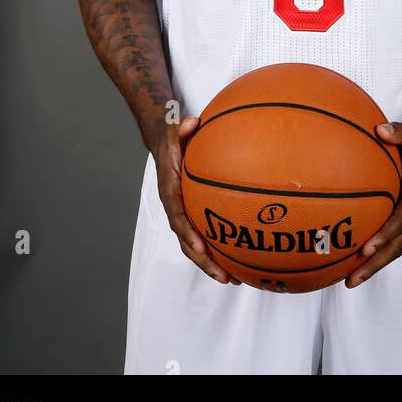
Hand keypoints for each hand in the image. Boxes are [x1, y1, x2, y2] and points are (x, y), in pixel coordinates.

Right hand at [152, 115, 240, 285]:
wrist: (161, 140)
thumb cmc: (171, 136)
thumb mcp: (174, 128)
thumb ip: (181, 127)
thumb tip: (190, 123)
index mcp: (170, 192)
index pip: (178, 219)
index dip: (189, 235)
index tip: (202, 248)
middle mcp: (175, 207)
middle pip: (187, 242)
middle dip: (205, 262)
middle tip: (226, 278)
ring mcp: (183, 212)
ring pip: (195, 244)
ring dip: (212, 263)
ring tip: (236, 279)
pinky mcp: (192, 212)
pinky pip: (204, 234)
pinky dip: (218, 248)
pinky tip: (240, 255)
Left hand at [343, 116, 401, 288]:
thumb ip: (397, 132)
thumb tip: (381, 130)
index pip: (400, 220)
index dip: (384, 236)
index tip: (366, 249)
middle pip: (396, 245)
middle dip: (374, 264)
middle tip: (350, 280)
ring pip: (394, 246)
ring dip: (374, 264)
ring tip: (348, 279)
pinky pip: (391, 237)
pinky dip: (376, 251)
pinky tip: (354, 254)